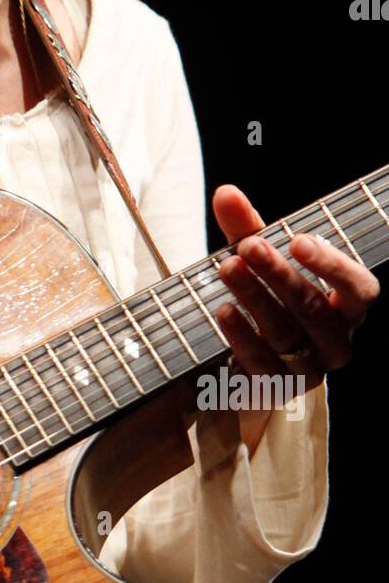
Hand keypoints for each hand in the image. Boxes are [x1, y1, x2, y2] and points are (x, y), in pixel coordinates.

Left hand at [212, 184, 380, 418]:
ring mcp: (307, 369)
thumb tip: (226, 193)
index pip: (359, 289)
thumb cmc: (266, 292)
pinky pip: (261, 364)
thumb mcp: (259, 257)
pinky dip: (241, 336)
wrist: (244, 350)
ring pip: (286, 333)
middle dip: (279, 273)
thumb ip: (246, 227)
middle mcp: (335, 341)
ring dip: (255, 298)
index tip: (299, 240)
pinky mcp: (275, 388)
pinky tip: (223, 310)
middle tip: (248, 245)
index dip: (333, 266)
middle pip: (314, 309)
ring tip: (228, 268)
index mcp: (347, 306)